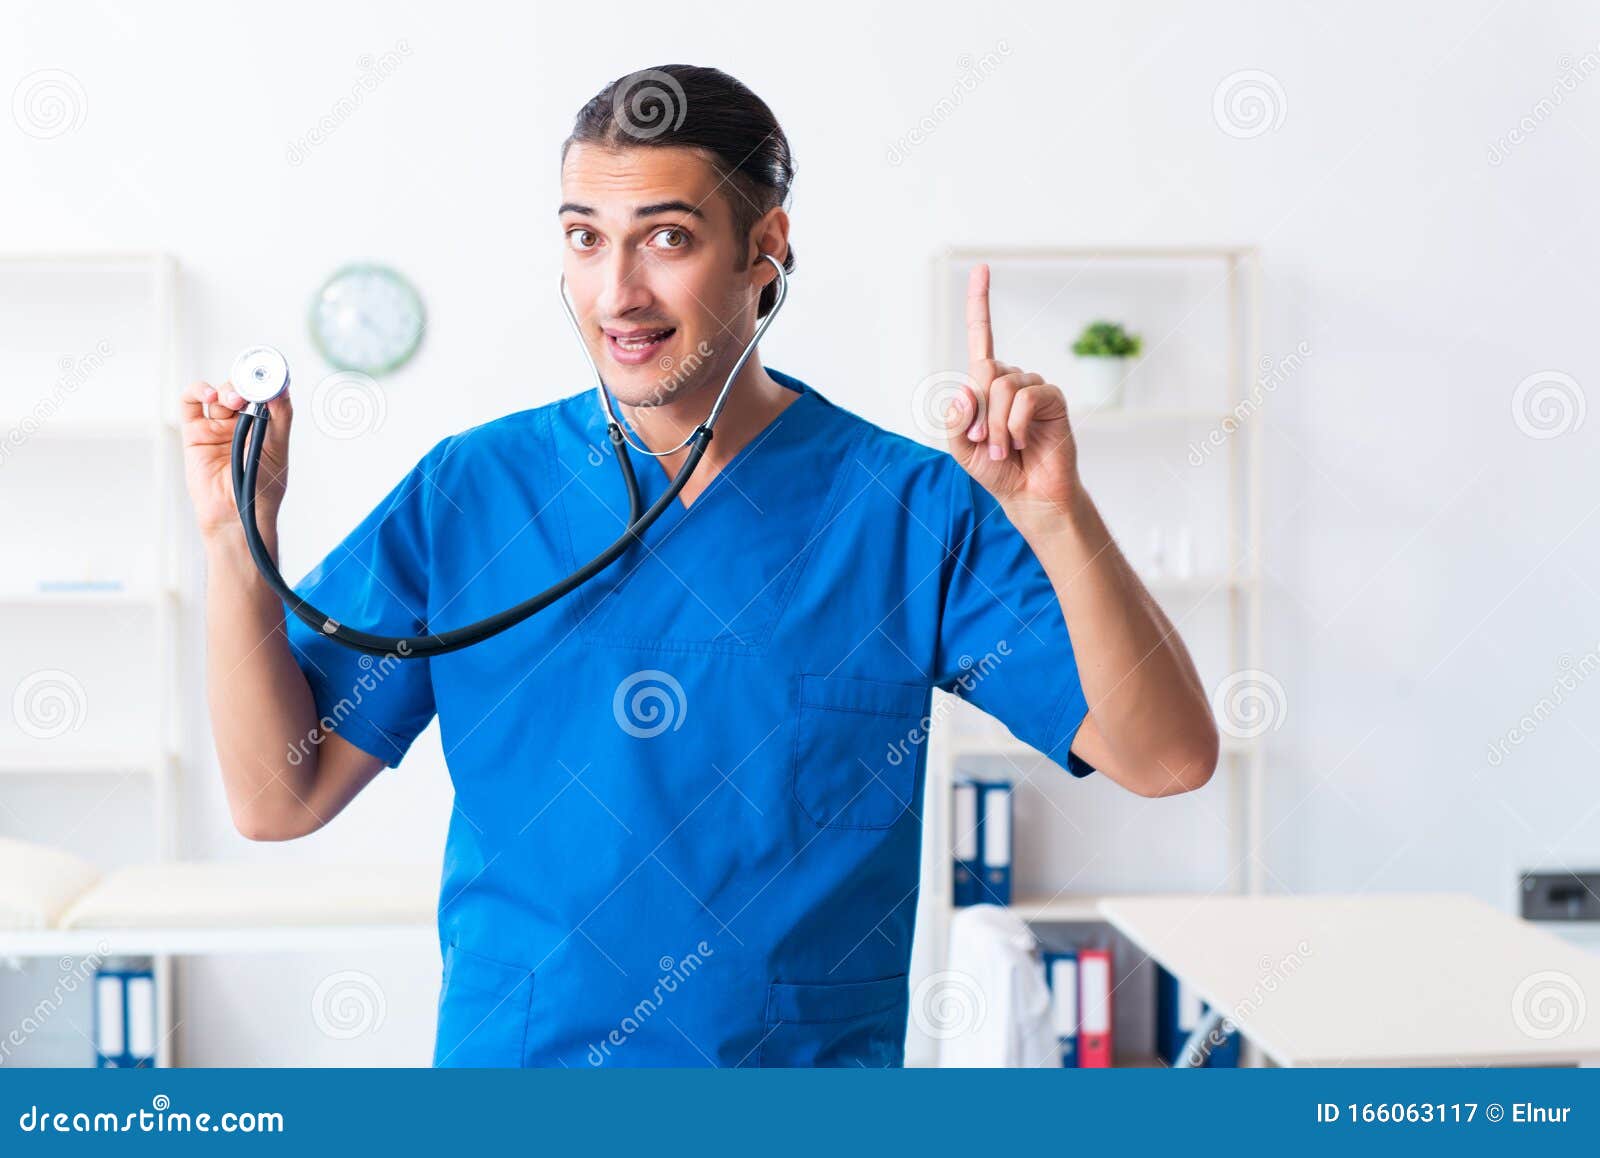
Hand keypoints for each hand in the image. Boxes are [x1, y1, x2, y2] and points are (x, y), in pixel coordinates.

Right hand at [180, 378, 291, 541]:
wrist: (236, 514)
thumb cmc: (261, 488)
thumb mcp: (277, 449)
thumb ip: (280, 418)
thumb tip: (281, 388)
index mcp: (266, 425)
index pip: (266, 393)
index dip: (269, 379)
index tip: (274, 369)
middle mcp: (242, 423)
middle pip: (242, 389)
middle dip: (247, 383)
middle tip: (252, 387)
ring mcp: (218, 426)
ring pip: (220, 393)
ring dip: (228, 389)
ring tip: (234, 399)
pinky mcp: (196, 433)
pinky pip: (191, 404)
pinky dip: (197, 391)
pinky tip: (209, 394)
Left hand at [942, 263, 1080, 519]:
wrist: (1028, 495)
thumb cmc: (996, 469)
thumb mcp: (961, 447)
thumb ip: (954, 419)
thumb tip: (964, 388)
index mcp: (986, 384)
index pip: (982, 336)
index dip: (980, 302)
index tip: (982, 267)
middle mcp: (1010, 378)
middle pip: (984, 372)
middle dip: (977, 413)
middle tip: (983, 443)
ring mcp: (1032, 387)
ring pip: (1002, 387)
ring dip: (994, 425)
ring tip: (1003, 448)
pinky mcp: (1052, 399)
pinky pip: (1025, 398)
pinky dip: (1014, 424)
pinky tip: (1019, 442)